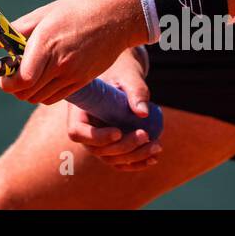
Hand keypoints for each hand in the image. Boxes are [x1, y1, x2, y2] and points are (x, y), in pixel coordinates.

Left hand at [0, 0, 144, 105]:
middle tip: (13, 74)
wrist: (114, 17)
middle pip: (26, 92)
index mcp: (46, 43)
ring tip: (28, 75)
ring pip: (39, 98)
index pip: (22, 79)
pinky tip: (44, 78)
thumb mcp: (43, 14)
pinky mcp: (82, 81)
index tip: (4, 72)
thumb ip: (16, 31)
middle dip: (14, 87)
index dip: (7, 81)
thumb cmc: (76, 10)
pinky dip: (44, 94)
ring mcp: (72, 74)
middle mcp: (59, 62)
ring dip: (28, 91)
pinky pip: (55, 98)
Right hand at [66, 49, 162, 171]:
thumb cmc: (122, 72)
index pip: (78, 132)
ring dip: (135, 157)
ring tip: (157, 145)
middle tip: (145, 134)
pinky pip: (122, 162)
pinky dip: (138, 163)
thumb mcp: (128, 76)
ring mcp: (98, 142)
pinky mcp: (113, 148)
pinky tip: (154, 157)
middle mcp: (86, 130)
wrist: (125, 77)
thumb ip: (135, 90)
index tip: (118, 132)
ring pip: (112, 159)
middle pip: (98, 150)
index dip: (96, 137)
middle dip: (123, 147)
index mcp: (79, 110)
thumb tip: (143, 112)